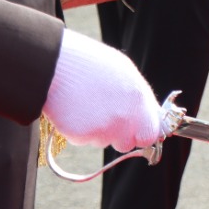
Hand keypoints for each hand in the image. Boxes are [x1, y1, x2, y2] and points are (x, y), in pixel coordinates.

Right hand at [42, 30, 165, 150]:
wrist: (57, 64)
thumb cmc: (93, 65)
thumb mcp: (126, 74)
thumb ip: (140, 99)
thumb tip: (151, 117)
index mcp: (138, 100)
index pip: (149, 135)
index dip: (142, 134)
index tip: (135, 130)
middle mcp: (123, 118)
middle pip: (126, 144)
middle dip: (119, 136)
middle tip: (107, 118)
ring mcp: (102, 129)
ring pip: (103, 141)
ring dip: (98, 130)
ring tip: (87, 105)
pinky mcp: (80, 136)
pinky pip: (84, 140)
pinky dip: (80, 130)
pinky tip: (75, 110)